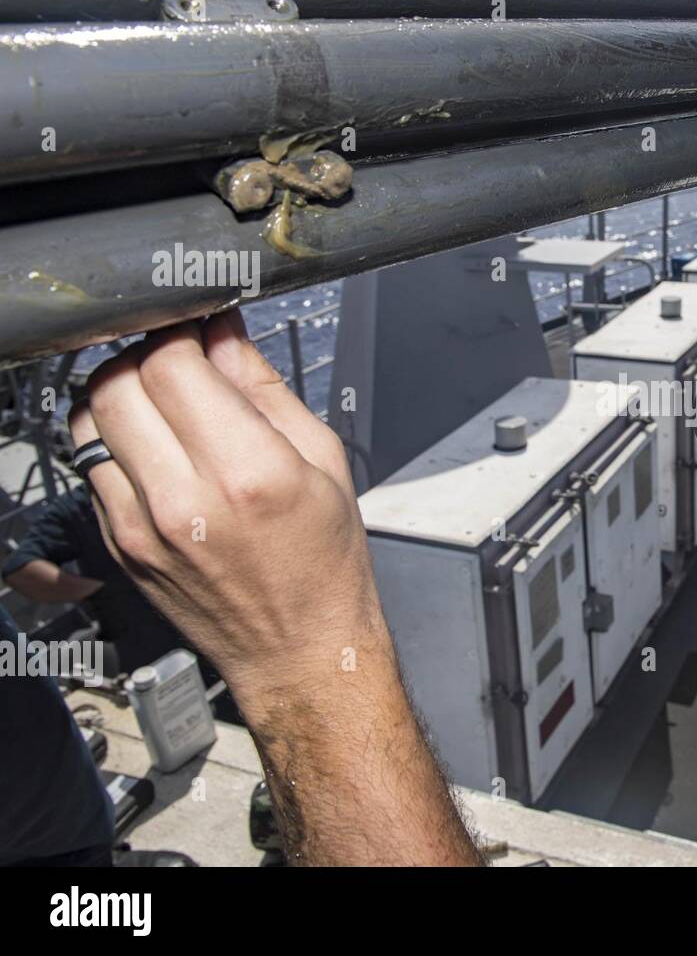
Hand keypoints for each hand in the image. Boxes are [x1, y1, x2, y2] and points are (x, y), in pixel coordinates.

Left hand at [68, 310, 482, 864]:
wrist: (300, 650)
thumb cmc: (325, 564)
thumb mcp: (323, 461)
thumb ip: (264, 390)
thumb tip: (224, 335)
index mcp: (249, 471)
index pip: (172, 364)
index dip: (181, 332)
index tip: (198, 329)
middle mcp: (185, 499)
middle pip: (115, 384)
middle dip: (143, 355)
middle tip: (176, 358)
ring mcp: (141, 527)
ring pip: (87, 421)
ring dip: (118, 395)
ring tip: (159, 400)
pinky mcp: (118, 546)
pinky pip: (90, 468)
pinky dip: (114, 442)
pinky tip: (156, 449)